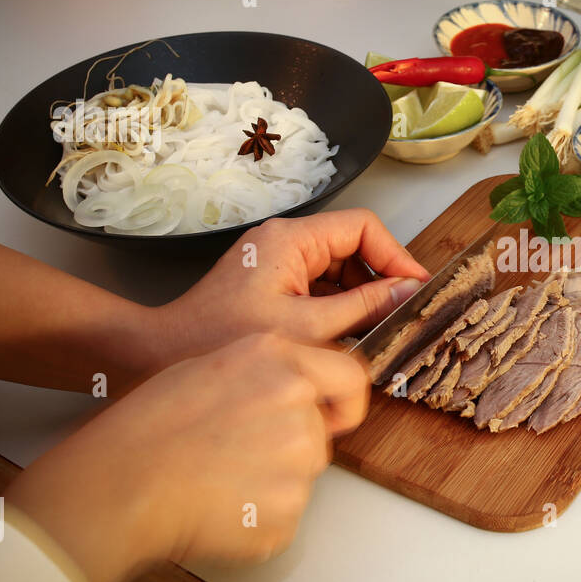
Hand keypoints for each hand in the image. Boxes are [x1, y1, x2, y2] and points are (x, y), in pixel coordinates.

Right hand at [6, 333, 369, 581]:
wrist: (119, 485)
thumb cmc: (145, 428)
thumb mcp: (210, 367)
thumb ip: (266, 375)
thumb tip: (295, 395)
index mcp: (278, 360)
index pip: (350, 377)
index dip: (345, 402)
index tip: (337, 417)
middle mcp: (298, 404)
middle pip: (318, 434)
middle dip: (286, 448)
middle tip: (232, 456)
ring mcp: (298, 459)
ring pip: (301, 477)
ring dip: (270, 483)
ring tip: (216, 481)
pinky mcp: (288, 511)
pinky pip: (283, 517)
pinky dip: (256, 519)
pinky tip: (216, 507)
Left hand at [154, 210, 429, 368]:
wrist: (165, 354)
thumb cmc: (224, 339)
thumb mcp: (310, 328)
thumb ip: (365, 307)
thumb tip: (408, 291)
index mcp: (291, 239)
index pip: (363, 227)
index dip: (395, 255)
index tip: (415, 287)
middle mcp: (284, 240)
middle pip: (353, 246)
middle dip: (379, 279)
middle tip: (400, 313)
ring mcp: (276, 260)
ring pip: (338, 268)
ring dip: (360, 297)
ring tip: (374, 329)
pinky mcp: (271, 281)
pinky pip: (318, 285)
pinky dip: (337, 306)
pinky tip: (345, 335)